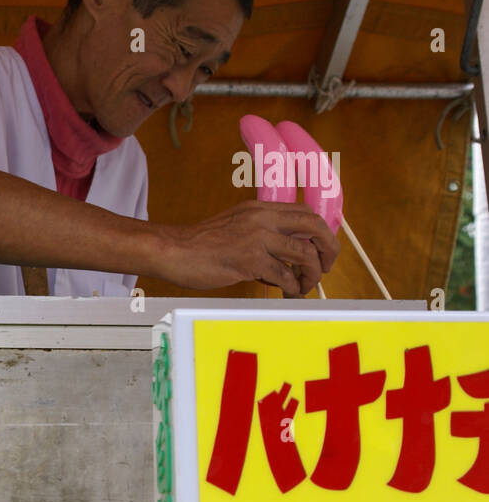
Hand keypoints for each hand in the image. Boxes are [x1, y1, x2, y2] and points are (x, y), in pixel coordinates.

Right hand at [157, 201, 339, 296]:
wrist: (172, 250)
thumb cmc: (198, 245)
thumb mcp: (234, 227)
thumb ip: (260, 236)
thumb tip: (284, 260)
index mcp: (259, 208)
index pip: (305, 213)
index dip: (321, 232)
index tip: (322, 248)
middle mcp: (262, 218)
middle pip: (314, 226)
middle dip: (328, 249)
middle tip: (326, 266)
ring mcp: (257, 238)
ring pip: (304, 253)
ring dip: (312, 273)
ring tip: (305, 285)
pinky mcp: (250, 260)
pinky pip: (285, 275)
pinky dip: (293, 287)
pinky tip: (289, 293)